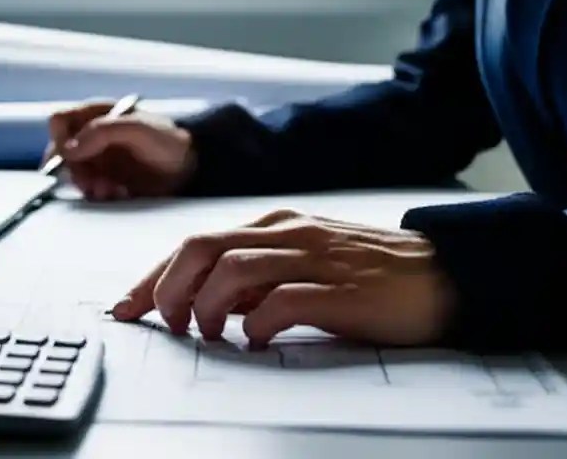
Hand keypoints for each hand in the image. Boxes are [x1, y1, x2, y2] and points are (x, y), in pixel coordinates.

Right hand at [46, 101, 196, 200]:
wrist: (191, 169)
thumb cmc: (167, 141)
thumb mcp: (138, 128)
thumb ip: (102, 132)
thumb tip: (68, 149)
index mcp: (95, 115)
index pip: (59, 121)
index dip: (60, 137)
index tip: (72, 155)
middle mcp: (90, 137)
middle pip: (60, 153)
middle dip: (74, 169)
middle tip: (91, 182)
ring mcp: (96, 161)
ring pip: (73, 175)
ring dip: (87, 185)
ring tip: (111, 190)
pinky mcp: (104, 182)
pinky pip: (88, 192)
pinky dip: (98, 196)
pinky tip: (119, 194)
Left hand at [111, 210, 454, 346]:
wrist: (441, 273)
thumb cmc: (368, 274)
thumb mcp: (301, 264)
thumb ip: (255, 277)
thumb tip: (205, 302)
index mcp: (274, 224)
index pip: (194, 241)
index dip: (152, 275)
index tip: (125, 306)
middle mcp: (287, 232)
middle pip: (201, 247)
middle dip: (167, 288)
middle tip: (165, 324)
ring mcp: (313, 257)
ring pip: (232, 270)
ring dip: (205, 307)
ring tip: (207, 336)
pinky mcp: (340, 290)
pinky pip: (282, 301)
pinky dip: (256, 325)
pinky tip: (256, 342)